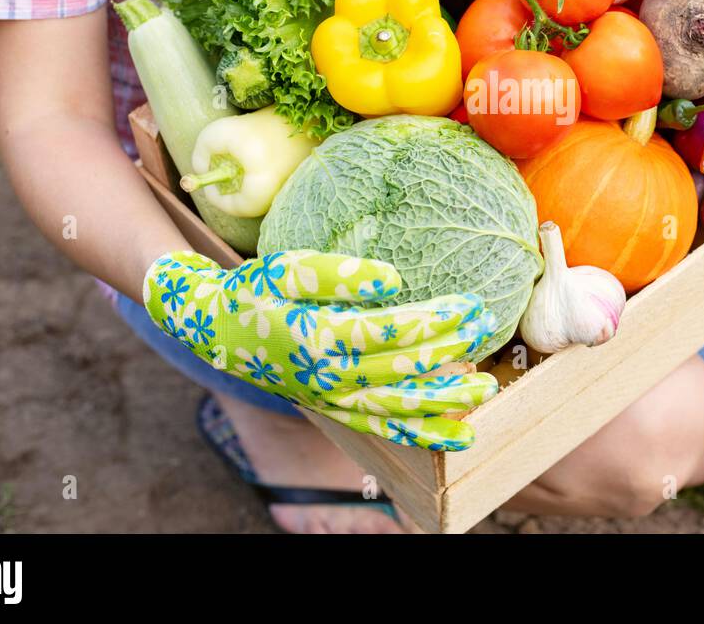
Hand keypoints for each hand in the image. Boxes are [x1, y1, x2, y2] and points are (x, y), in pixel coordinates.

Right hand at [143, 249, 498, 449]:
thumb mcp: (284, 268)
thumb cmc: (254, 291)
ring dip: (447, 400)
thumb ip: (337, 275)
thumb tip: (392, 279)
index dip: (435, 320)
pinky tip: (462, 435)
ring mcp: (332, 400)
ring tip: (487, 389)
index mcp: (318, 336)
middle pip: (404, 367)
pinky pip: (386, 428)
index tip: (471, 303)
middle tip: (488, 326)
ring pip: (400, 407)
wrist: (214, 330)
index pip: (392, 332)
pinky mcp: (335, 411)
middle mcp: (328, 376)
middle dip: (451, 347)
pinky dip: (424, 434)